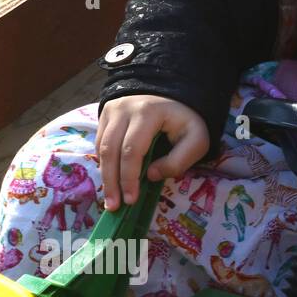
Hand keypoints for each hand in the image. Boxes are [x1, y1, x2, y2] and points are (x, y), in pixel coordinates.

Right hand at [97, 95, 209, 211]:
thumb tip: (150, 176)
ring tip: (110, 199)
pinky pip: (100, 142)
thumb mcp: (196, 139)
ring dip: (105, 175)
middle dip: (111, 182)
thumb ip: (178, 161)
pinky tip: (111, 179)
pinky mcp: (106, 114)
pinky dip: (104, 163)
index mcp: (148, 113)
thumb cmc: (185, 119)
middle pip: (110, 150)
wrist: (173, 89)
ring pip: (101, 147)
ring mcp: (112, 110)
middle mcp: (124, 109)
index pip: (131, 150)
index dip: (129, 178)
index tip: (131, 200)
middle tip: (113, 206)